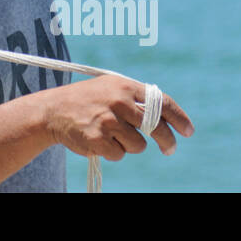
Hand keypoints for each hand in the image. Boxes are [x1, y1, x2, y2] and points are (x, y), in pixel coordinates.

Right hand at [39, 75, 192, 161]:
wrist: (52, 110)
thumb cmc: (86, 100)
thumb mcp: (111, 89)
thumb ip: (136, 99)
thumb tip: (167, 117)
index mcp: (124, 86)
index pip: (161, 102)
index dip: (179, 118)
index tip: (188, 131)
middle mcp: (118, 101)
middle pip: (156, 127)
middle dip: (167, 141)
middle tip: (170, 149)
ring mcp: (108, 120)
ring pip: (138, 145)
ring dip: (129, 145)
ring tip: (112, 135)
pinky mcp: (98, 139)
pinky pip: (120, 154)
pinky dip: (113, 152)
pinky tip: (99, 141)